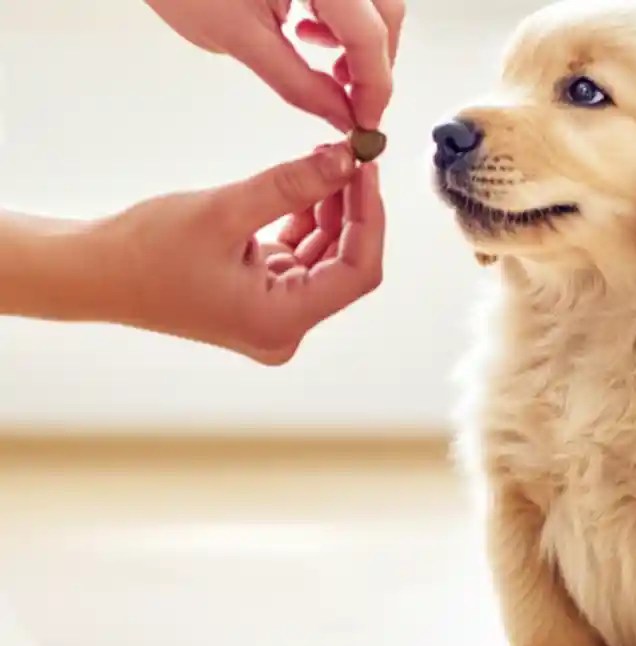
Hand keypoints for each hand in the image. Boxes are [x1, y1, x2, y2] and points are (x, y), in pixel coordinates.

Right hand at [91, 144, 384, 363]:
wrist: (93, 272)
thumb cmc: (146, 250)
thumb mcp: (225, 211)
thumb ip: (291, 185)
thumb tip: (346, 159)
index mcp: (282, 321)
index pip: (357, 272)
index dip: (370, 218)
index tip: (367, 170)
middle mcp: (285, 327)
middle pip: (345, 264)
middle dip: (352, 210)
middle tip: (353, 157)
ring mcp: (273, 313)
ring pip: (324, 257)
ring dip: (331, 210)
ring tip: (329, 160)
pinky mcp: (260, 296)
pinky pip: (300, 256)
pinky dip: (306, 220)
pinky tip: (308, 183)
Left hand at [144, 0, 403, 128]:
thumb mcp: (239, 38)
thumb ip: (299, 83)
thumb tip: (338, 113)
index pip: (370, 37)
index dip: (375, 87)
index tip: (366, 120)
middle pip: (387, 14)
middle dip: (373, 62)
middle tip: (350, 98)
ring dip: (360, 36)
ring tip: (321, 56)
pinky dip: (343, 11)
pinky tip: (310, 26)